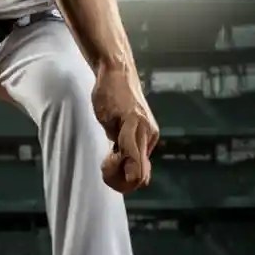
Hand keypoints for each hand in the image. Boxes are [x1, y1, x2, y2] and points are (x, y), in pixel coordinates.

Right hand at [91, 63, 158, 193]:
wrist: (116, 72)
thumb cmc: (114, 99)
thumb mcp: (119, 128)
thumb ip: (124, 147)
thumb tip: (126, 172)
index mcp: (146, 141)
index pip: (141, 178)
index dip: (123, 183)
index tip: (108, 169)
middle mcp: (148, 136)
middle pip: (141, 179)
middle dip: (120, 183)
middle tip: (105, 170)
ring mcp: (141, 129)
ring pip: (136, 169)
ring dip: (116, 173)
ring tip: (106, 161)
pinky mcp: (131, 119)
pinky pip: (129, 148)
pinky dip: (117, 160)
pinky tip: (108, 152)